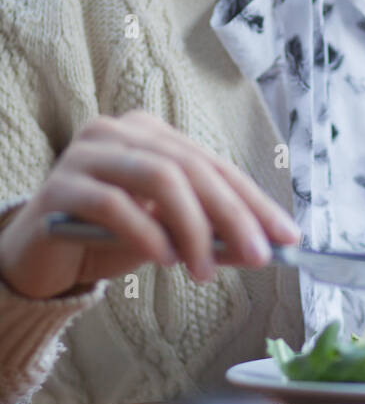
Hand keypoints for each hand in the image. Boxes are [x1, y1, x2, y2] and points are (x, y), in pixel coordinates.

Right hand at [0, 110, 299, 300]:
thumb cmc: (107, 239)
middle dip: (233, 215)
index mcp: (151, 133)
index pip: (215, 164)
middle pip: (192, 167)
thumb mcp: (168, 235)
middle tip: (260, 256)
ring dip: (191, 228)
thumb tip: (261, 245)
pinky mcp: (60, 186)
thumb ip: (209, 234)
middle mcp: (119, 132)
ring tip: (205, 271)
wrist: (36, 259)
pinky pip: (113, 203)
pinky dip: (146, 232)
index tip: (288, 235)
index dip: (255, 200)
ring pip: (158, 177)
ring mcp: (86, 154)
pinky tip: (165, 259)